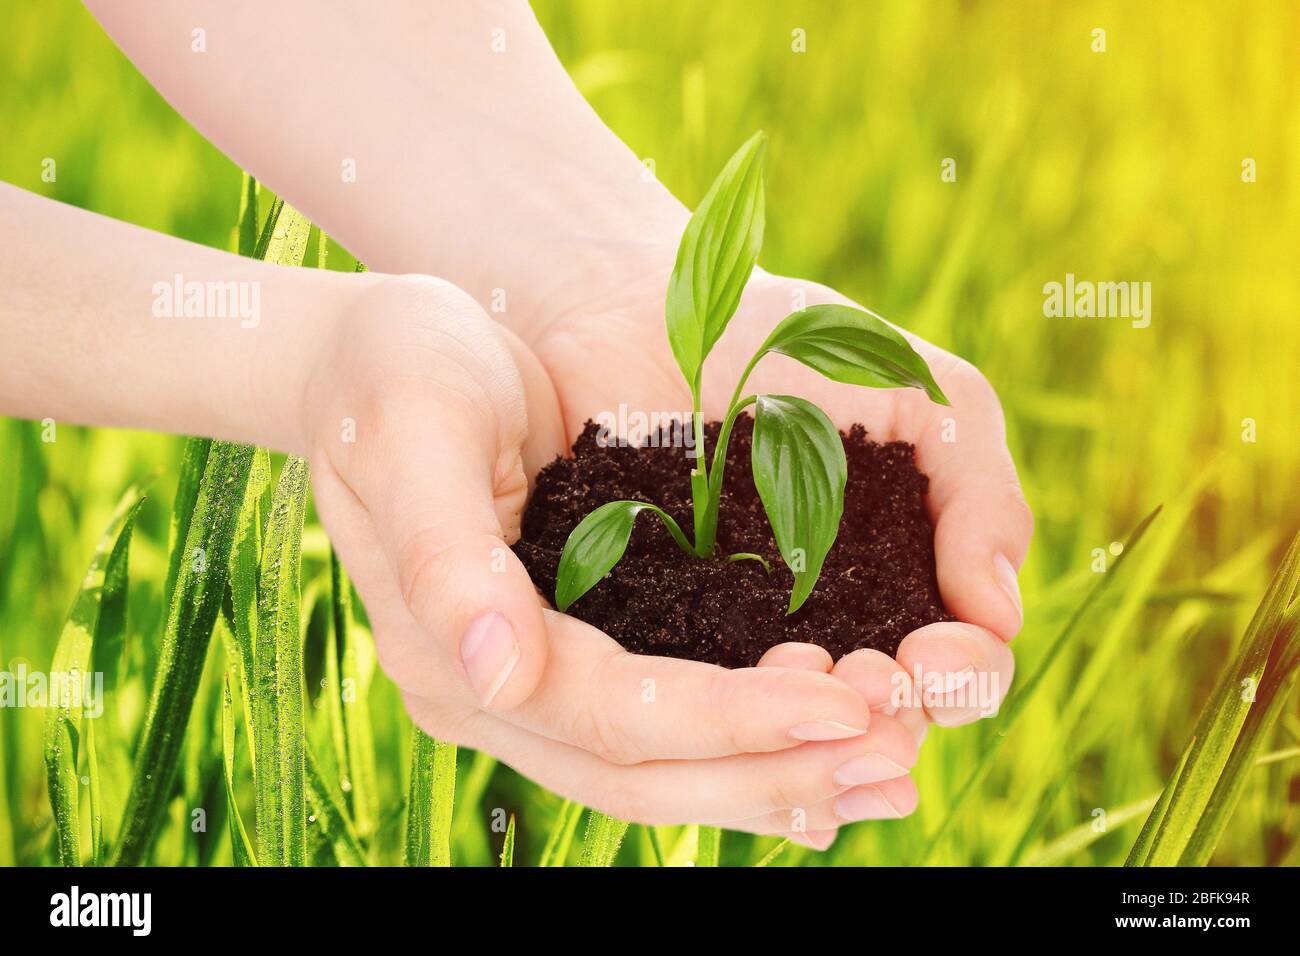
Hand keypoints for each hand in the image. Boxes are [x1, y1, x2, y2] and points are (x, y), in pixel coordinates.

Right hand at [301, 275, 917, 846]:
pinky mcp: (562, 661)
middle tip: (899, 754)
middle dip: (777, 770)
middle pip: (648, 773)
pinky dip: (744, 753)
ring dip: (778, 779)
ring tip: (891, 771)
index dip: (730, 720)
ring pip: (662, 773)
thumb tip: (497, 676)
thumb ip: (445, 555)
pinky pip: (658, 736)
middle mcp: (490, 694)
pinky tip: (821, 759)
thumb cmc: (397, 368)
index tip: (846, 704)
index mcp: (451, 649)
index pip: (613, 716)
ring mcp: (524, 690)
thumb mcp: (413, 430)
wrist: (376, 359)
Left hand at [507, 262, 1028, 731]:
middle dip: (888, 713)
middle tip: (868, 679)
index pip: (958, 671)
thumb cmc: (794, 340)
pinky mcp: (645, 634)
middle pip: (879, 719)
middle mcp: (824, 626)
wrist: (646, 304)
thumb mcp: (921, 395)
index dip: (961, 678)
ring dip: (810, 734)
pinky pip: (686, 701)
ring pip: (787, 730)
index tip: (932, 652)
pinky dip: (717, 717)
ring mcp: (734, 638)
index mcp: (901, 581)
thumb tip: (1000, 613)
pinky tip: (727, 709)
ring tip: (800, 681)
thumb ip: (979, 489)